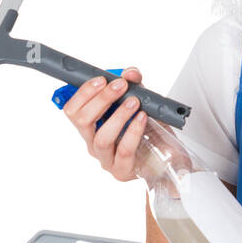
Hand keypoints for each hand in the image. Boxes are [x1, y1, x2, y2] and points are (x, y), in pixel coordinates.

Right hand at [61, 66, 148, 181]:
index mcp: (91, 128)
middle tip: (120, 85)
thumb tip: (131, 73)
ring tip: (134, 102)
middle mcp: (93, 144)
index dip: (83, 93)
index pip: (73, 110)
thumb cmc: (150, 133)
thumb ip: (134, 87)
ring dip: (118, 115)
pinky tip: (142, 118)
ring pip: (102, 137)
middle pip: (83, 122)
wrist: (168, 158)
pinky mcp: (122, 170)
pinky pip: (124, 150)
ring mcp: (106, 159)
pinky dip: (133, 131)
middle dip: (101, 99)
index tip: (101, 79)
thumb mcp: (141, 104)